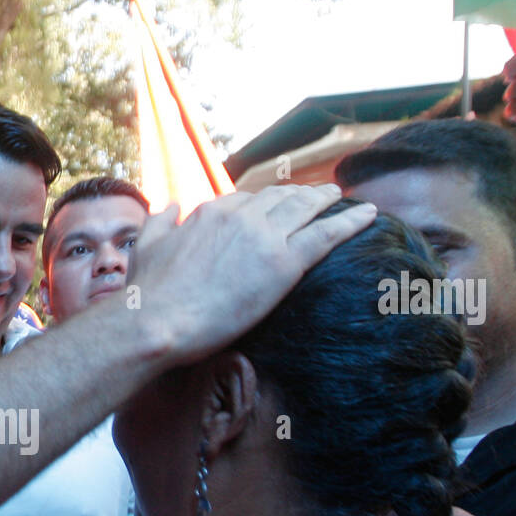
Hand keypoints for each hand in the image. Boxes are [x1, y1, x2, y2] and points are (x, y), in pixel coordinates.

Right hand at [128, 185, 375, 364]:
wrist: (156, 321)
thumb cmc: (147, 294)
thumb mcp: (148, 246)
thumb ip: (161, 221)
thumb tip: (170, 205)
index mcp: (210, 212)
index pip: (246, 200)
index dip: (264, 202)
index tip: (276, 203)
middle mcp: (241, 217)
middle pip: (280, 199)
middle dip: (300, 195)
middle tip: (317, 194)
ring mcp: (264, 238)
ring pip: (306, 210)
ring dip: (327, 200)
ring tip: (341, 196)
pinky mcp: (283, 264)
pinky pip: (326, 235)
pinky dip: (350, 221)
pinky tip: (369, 214)